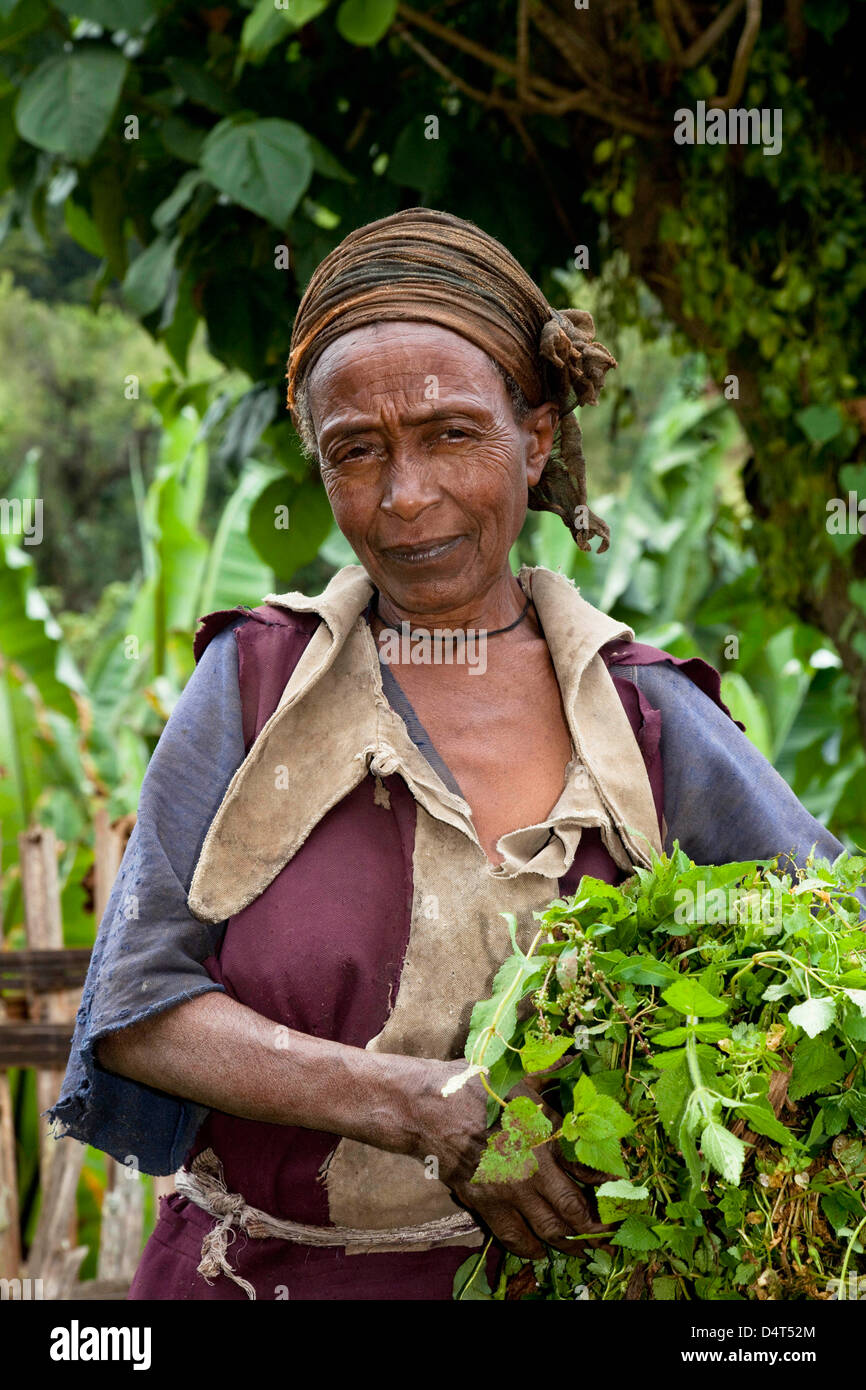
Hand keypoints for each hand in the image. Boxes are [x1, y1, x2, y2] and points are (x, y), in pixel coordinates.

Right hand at [405, 1056, 616, 1259]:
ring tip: (585, 1248)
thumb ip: (551, 1071)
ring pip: (549, 1230)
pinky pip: (513, 1238)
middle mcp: (534, 1169)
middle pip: (575, 1210)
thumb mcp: (519, 1074)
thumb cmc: (477, 1086)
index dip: (611, 1186)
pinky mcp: (485, 1204)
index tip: (624, 1194)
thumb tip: (575, 1058)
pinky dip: (530, 1249)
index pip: (591, 1169)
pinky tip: (540, 1251)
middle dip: (598, 1226)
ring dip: (571, 1243)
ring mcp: (509, 1191)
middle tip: (611, 1233)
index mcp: (547, 1134)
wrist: (431, 1107)